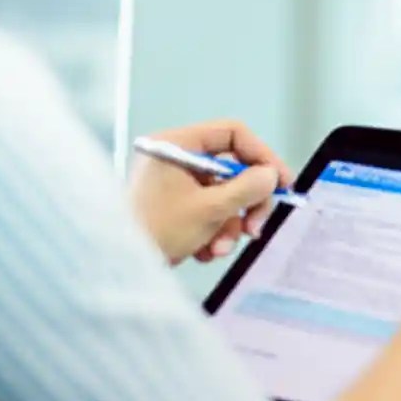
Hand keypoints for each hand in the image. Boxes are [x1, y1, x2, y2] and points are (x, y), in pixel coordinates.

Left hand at [129, 120, 292, 264]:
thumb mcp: (209, 209)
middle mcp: (174, 158)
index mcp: (177, 145)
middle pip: (230, 168)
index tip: (280, 181)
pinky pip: (206, 211)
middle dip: (245, 203)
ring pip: (221, 195)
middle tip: (255, 227)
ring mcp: (172, 183)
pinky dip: (212, 232)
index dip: (262, 156)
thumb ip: (246, 189)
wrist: (120, 266)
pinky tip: (204, 252)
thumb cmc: (154, 230)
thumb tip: (269, 175)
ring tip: (219, 249)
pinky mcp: (172, 207)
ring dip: (228, 225)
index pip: (231, 134)